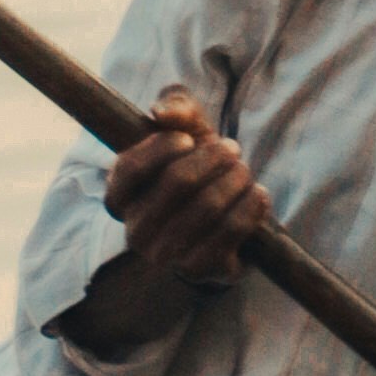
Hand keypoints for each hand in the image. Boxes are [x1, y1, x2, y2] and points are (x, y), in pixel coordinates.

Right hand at [61, 86, 271, 351]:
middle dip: (213, 158)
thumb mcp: (184, 127)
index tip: (188, 139)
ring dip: (236, 179)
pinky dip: (250, 207)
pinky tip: (257, 195)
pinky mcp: (198, 270)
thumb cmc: (194, 164)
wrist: (222, 218)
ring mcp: (165, 255)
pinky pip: (230, 231)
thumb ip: (174, 105)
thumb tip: (162, 113)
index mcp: (118, 197)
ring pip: (208, 206)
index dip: (161, 148)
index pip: (130, 169)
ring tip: (244, 171)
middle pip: (178, 182)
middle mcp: (135, 231)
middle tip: (232, 149)